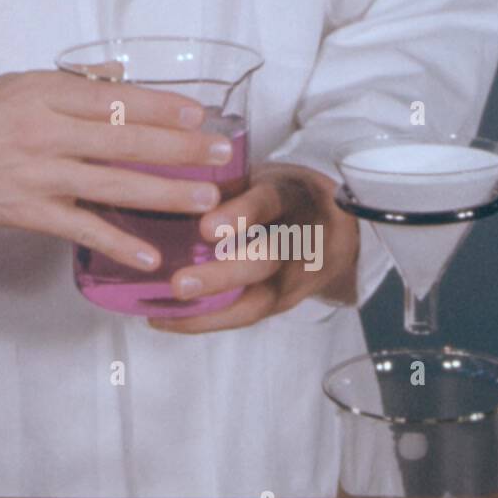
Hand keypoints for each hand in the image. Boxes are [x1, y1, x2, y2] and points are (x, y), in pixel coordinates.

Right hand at [0, 69, 232, 270]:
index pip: (117, 98)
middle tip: (221, 153)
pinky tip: (151, 254)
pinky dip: (119, 243)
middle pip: (126, 139)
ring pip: (114, 183)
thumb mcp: (19, 86)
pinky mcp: (32, 213)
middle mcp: (46, 131)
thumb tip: (125, 83)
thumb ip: (74, 88)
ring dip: (165, 193)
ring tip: (205, 200)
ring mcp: (40, 175)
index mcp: (45, 93)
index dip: (163, 107)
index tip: (199, 115)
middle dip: (181, 148)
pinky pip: (84, 230)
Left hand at [149, 162, 359, 332]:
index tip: (206, 228)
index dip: (240, 216)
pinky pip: (243, 316)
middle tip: (180, 285)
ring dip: (208, 310)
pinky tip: (164, 318)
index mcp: (291, 196)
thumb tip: (161, 185)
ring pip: (257, 300)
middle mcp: (299, 240)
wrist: (336, 233)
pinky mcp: (282, 303)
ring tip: (162, 312)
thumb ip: (226, 183)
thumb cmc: (284, 197)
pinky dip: (202, 320)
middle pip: (266, 261)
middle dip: (222, 276)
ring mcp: (294, 279)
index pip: (269, 203)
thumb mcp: (264, 177)